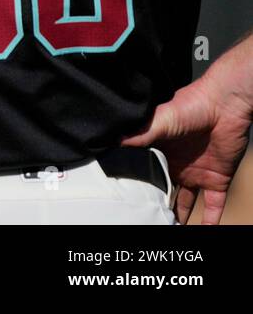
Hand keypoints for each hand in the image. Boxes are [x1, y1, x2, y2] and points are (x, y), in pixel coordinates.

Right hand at [122, 78, 251, 224]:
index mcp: (159, 151)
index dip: (134, 184)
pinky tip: (204, 232)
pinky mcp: (217, 180)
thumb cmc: (189, 106)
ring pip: (185, 203)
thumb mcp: (159, 119)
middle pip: (162, 191)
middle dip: (154, 204)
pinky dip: (211, 221)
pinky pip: (214, 207)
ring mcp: (196, 175)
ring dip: (178, 217)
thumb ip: (139, 135)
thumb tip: (112, 143)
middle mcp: (175, 166)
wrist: (224, 105)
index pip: (143, 172)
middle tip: (143, 217)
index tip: (123, 197)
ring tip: (166, 228)